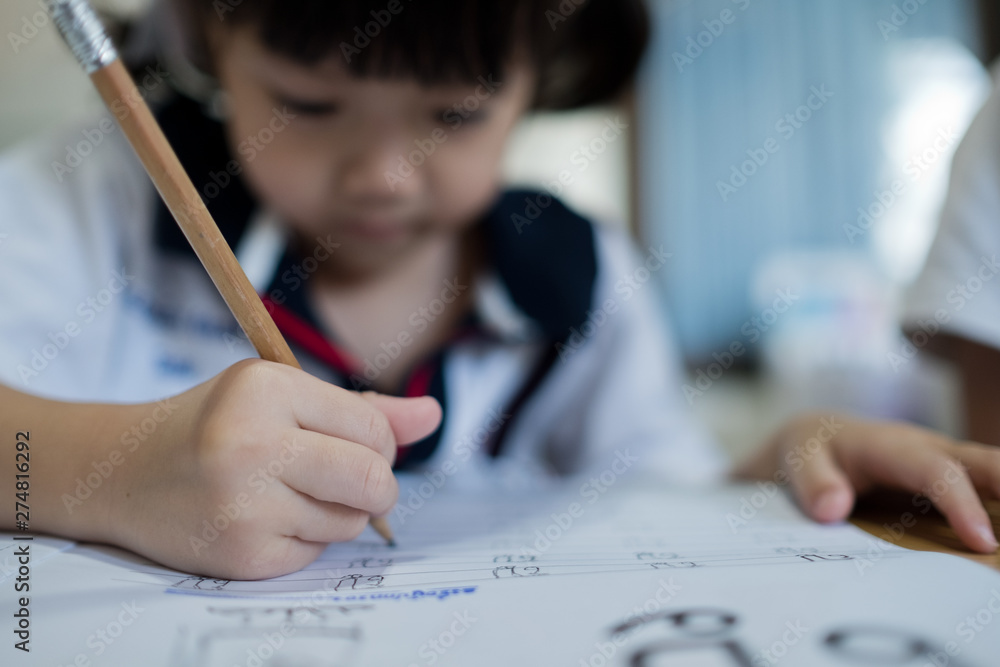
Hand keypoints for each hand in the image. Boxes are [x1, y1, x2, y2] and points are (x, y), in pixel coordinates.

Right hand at [103, 359, 440, 578]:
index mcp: (267, 389)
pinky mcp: (241, 555)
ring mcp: (244, 505)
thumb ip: (364, 409)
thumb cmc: (217, 424)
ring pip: (351, 522)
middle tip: (347, 479)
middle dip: (376, 486)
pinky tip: (265, 517)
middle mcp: (253, 445)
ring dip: (338, 512)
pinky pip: (317, 553)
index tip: (353, 444)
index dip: (379, 444)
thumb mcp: (283, 394)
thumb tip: (434, 415)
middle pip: (373, 481)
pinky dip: (305, 539)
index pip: (374, 430)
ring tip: (291, 492)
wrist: (123, 472)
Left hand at [736, 414, 999, 552]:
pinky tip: (994, 546)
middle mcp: (929, 449)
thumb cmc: (811, 449)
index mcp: (892, 445)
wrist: (816, 438)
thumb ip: (812, 482)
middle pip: (986, 463)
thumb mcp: (798, 459)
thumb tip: (833, 509)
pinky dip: (996, 512)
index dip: (961, 504)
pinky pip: (983, 493)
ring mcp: (945, 464)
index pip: (935, 471)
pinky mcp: (950, 482)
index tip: (982, 542)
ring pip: (992, 475)